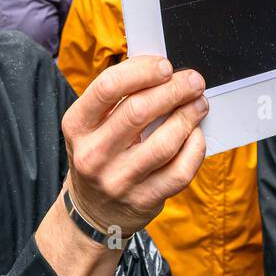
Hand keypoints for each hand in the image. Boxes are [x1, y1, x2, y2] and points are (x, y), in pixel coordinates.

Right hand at [60, 56, 207, 238]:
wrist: (93, 209)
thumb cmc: (100, 152)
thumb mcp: (93, 124)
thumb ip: (120, 96)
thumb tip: (163, 70)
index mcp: (77, 125)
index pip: (108, 87)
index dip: (142, 71)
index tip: (166, 66)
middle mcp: (93, 154)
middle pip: (139, 111)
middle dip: (174, 90)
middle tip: (193, 82)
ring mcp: (118, 181)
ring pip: (164, 142)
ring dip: (188, 116)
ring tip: (199, 104)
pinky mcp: (143, 200)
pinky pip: (180, 171)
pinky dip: (195, 148)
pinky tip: (196, 135)